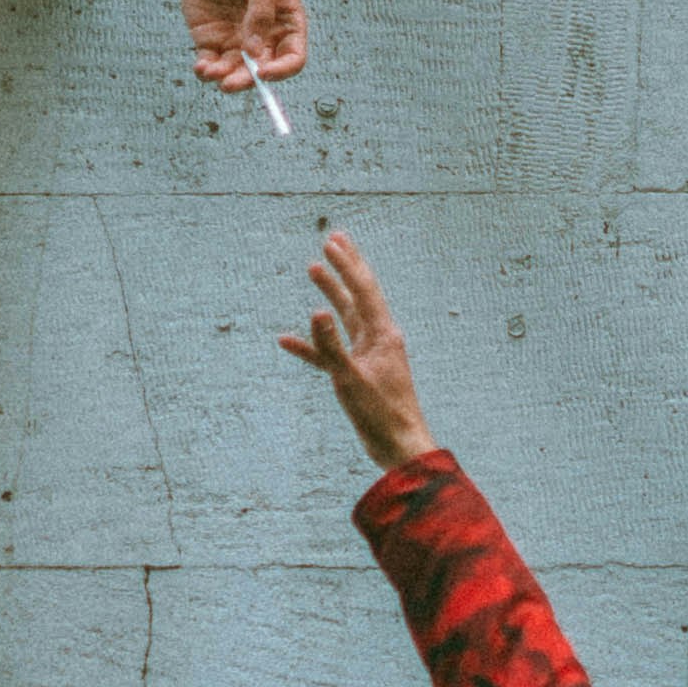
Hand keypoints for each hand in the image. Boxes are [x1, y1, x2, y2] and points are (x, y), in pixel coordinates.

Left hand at [177, 0, 306, 91]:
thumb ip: (261, 12)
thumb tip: (254, 51)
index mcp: (286, 22)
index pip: (293, 57)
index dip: (282, 70)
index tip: (263, 72)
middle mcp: (264, 36)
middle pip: (261, 71)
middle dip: (247, 81)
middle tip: (231, 83)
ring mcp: (236, 40)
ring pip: (234, 73)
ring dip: (224, 79)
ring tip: (211, 73)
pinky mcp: (210, 39)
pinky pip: (211, 64)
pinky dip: (206, 71)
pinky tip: (201, 68)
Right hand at [280, 230, 435, 474]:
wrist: (400, 447)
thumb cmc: (381, 415)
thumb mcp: (351, 380)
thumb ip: (331, 347)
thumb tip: (315, 312)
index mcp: (383, 335)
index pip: (364, 290)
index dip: (346, 265)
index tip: (331, 242)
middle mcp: (379, 338)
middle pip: (360, 294)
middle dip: (346, 267)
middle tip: (333, 240)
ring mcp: (369, 355)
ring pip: (346, 317)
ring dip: (330, 295)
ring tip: (314, 271)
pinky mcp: (359, 373)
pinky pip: (332, 353)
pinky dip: (312, 346)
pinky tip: (287, 341)